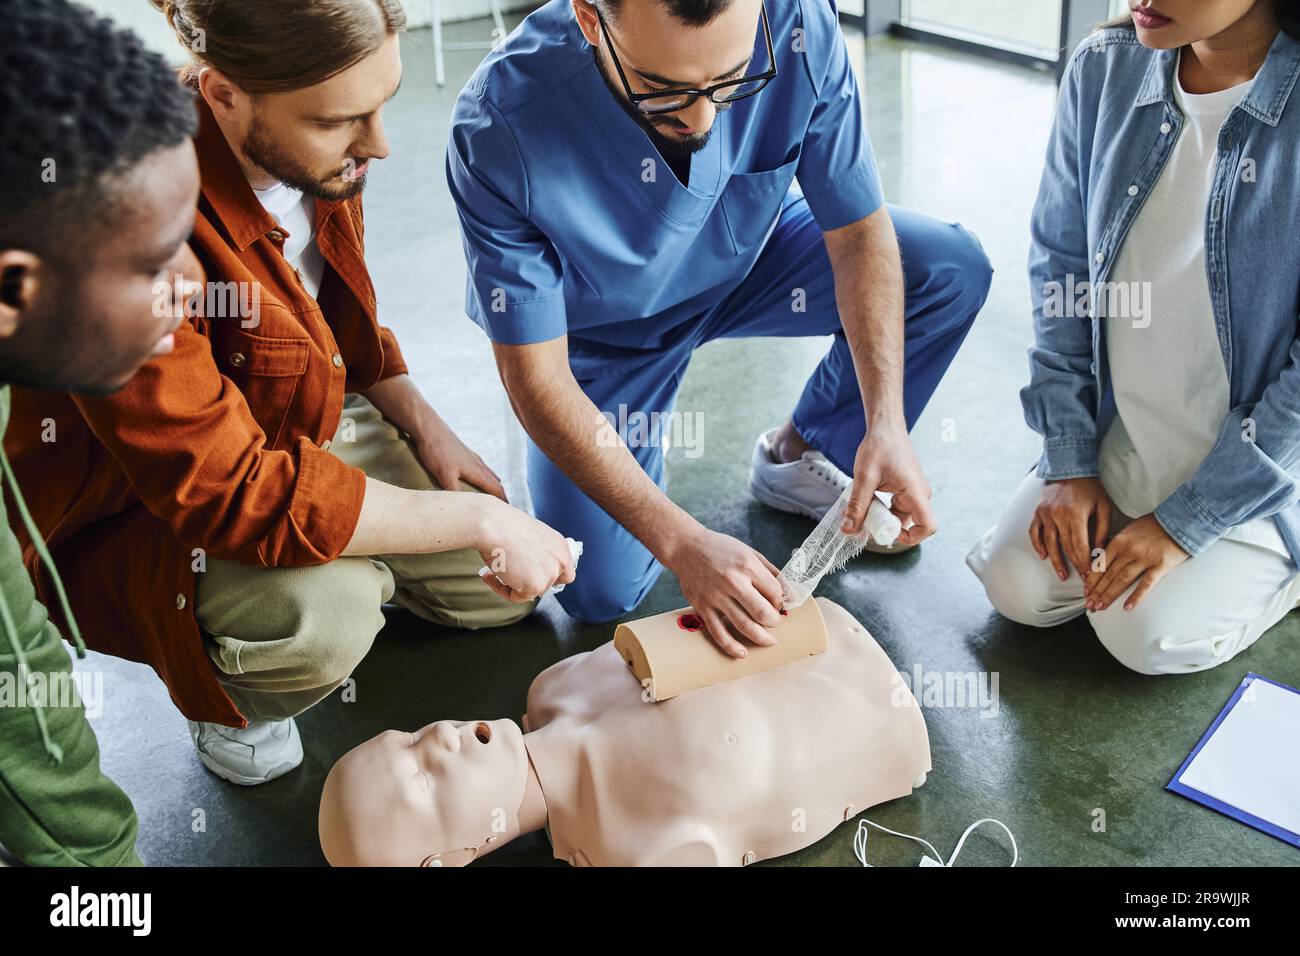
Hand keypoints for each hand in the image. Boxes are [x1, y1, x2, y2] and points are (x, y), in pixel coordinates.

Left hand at [412, 414, 507, 501]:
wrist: (428, 427)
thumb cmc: (437, 451)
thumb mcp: (445, 475)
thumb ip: (455, 491)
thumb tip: (463, 507)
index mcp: (477, 470)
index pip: (496, 489)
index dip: (503, 501)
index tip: (508, 512)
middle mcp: (478, 463)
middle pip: (495, 481)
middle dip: (500, 494)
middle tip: (502, 506)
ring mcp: (471, 455)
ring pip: (488, 472)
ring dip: (493, 484)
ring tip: (492, 493)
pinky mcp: (462, 451)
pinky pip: (479, 466)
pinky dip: (483, 475)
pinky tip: (474, 476)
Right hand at [476, 498, 575, 601]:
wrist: (492, 525)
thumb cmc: (504, 526)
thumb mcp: (530, 538)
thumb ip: (538, 555)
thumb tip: (530, 570)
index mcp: (561, 546)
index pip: (565, 573)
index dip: (548, 578)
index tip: (532, 576)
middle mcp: (560, 560)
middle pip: (547, 585)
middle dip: (528, 582)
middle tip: (510, 574)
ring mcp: (550, 574)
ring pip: (530, 592)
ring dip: (513, 585)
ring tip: (496, 570)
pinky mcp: (536, 586)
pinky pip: (516, 597)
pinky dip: (501, 589)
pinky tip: (490, 575)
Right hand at [665, 528, 784, 657]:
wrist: (686, 547)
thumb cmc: (720, 548)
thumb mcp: (750, 552)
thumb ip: (770, 572)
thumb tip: (790, 593)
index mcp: (747, 566)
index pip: (774, 593)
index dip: (780, 602)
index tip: (777, 604)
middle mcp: (733, 582)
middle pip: (763, 614)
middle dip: (774, 622)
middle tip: (774, 622)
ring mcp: (716, 597)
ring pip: (744, 626)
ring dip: (761, 638)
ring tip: (768, 640)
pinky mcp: (703, 607)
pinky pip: (718, 633)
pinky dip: (732, 647)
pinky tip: (742, 653)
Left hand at [845, 423, 933, 545]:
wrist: (885, 428)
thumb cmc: (880, 446)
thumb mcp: (864, 477)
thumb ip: (857, 505)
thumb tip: (848, 529)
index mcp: (915, 492)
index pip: (927, 525)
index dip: (912, 538)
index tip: (890, 536)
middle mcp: (918, 494)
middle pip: (907, 525)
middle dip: (884, 527)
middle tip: (862, 520)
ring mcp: (912, 493)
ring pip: (897, 517)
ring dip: (879, 517)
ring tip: (861, 508)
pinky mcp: (904, 491)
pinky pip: (894, 508)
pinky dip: (879, 508)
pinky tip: (865, 501)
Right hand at [1029, 477, 1112, 580]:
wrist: (1069, 469)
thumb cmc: (1090, 488)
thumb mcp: (1103, 506)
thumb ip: (1103, 529)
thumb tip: (1100, 551)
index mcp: (1075, 514)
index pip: (1079, 545)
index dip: (1085, 562)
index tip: (1090, 573)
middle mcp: (1057, 515)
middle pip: (1065, 547)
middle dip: (1074, 564)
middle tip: (1081, 578)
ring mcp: (1045, 514)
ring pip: (1049, 543)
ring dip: (1055, 560)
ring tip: (1062, 574)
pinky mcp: (1037, 512)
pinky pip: (1034, 532)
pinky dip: (1038, 545)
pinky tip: (1043, 555)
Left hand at [1085, 514, 1188, 611]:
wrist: (1181, 520)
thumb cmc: (1154, 526)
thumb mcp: (1129, 531)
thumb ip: (1117, 545)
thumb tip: (1103, 560)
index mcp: (1119, 541)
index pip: (1100, 564)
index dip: (1091, 580)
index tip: (1085, 591)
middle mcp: (1129, 551)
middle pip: (1108, 575)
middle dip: (1096, 591)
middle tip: (1089, 605)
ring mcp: (1145, 559)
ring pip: (1122, 580)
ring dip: (1109, 595)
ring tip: (1100, 606)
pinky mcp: (1161, 566)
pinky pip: (1146, 584)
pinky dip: (1136, 596)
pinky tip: (1127, 607)